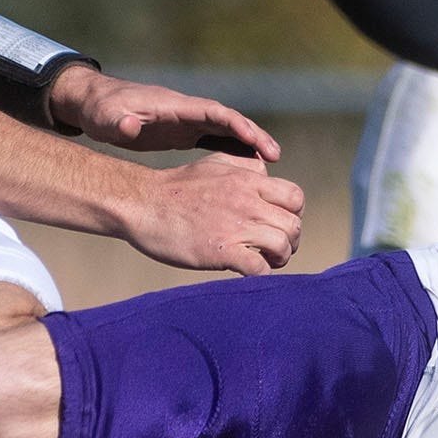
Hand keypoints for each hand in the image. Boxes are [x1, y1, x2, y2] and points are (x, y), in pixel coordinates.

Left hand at [46, 68, 282, 160]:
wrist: (95, 106)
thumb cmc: (101, 111)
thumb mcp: (105, 118)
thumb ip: (118, 122)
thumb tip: (130, 126)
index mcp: (175, 106)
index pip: (213, 111)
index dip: (237, 124)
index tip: (256, 139)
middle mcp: (187, 111)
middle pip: (229, 120)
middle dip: (253, 135)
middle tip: (276, 155)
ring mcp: (187, 121)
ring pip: (226, 130)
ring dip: (248, 144)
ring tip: (270, 166)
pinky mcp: (183, 132)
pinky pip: (215, 141)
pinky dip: (232, 151)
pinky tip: (244, 171)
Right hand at [117, 152, 304, 275]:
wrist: (142, 204)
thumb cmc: (176, 188)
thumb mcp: (215, 163)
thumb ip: (244, 166)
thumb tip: (264, 170)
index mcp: (248, 180)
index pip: (295, 197)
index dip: (294, 215)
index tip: (280, 225)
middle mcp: (247, 200)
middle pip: (293, 225)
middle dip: (290, 241)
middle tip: (276, 249)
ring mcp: (236, 225)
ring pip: (282, 246)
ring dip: (279, 259)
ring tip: (265, 261)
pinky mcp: (221, 250)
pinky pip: (258, 267)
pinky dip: (261, 274)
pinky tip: (249, 272)